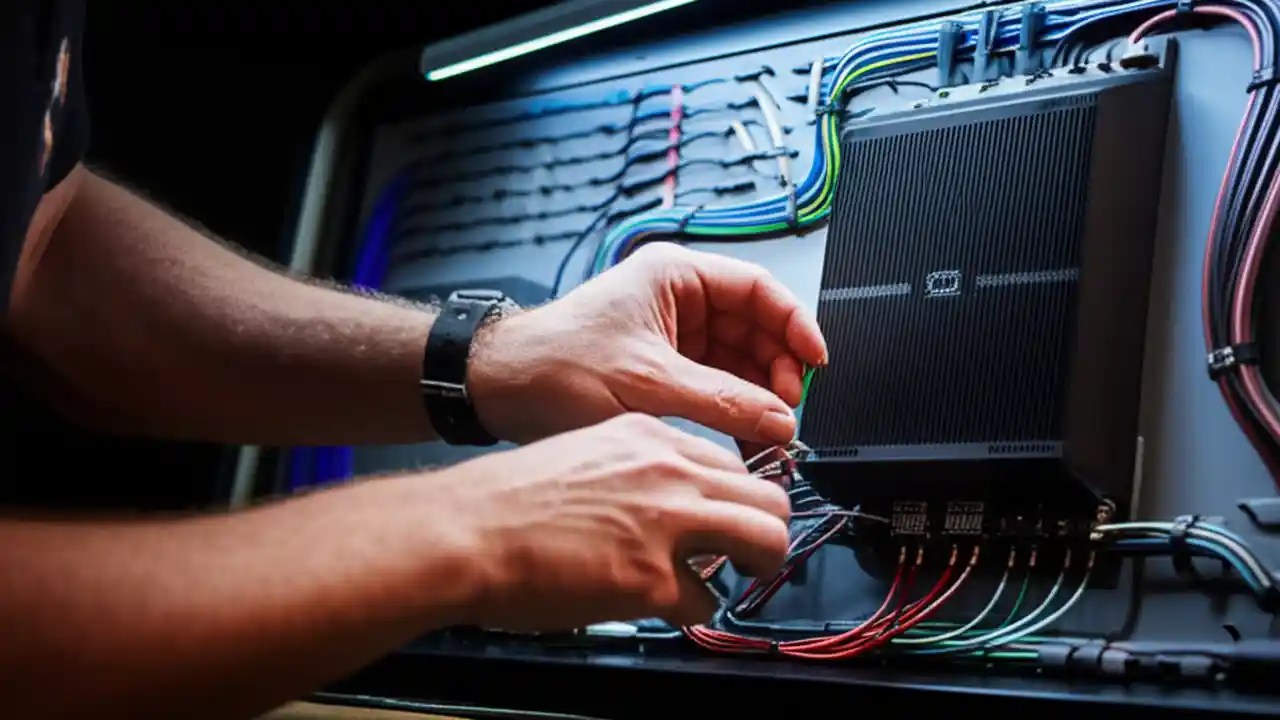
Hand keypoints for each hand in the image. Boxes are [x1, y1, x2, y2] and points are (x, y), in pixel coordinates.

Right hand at [441, 413, 789, 630]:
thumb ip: (636, 470)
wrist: (466, 530)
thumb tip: (667, 503)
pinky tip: (663, 605)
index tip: (729, 512)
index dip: (734, 494)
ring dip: (757, 564)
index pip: (728, 460)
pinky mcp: (655, 578)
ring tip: (736, 577)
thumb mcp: (585, 452)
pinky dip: (692, 610)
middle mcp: (669, 471)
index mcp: (649, 435)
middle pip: (767, 496)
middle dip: (766, 528)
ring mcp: (668, 523)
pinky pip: (707, 600)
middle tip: (750, 550)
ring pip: (766, 539)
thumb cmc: (506, 499)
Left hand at [470, 242, 827, 445]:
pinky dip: (735, 409)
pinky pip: (716, 383)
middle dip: (778, 368)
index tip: (816, 362)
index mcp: (675, 276)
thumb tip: (781, 420)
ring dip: (759, 395)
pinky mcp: (663, 368)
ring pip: (740, 360)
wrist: (500, 389)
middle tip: (789, 409)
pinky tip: (747, 437)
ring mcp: (673, 334)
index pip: (758, 289)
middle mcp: (678, 299)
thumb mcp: (646, 384)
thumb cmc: (555, 365)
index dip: (795, 323)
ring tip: (772, 432)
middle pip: (755, 327)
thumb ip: (720, 402)